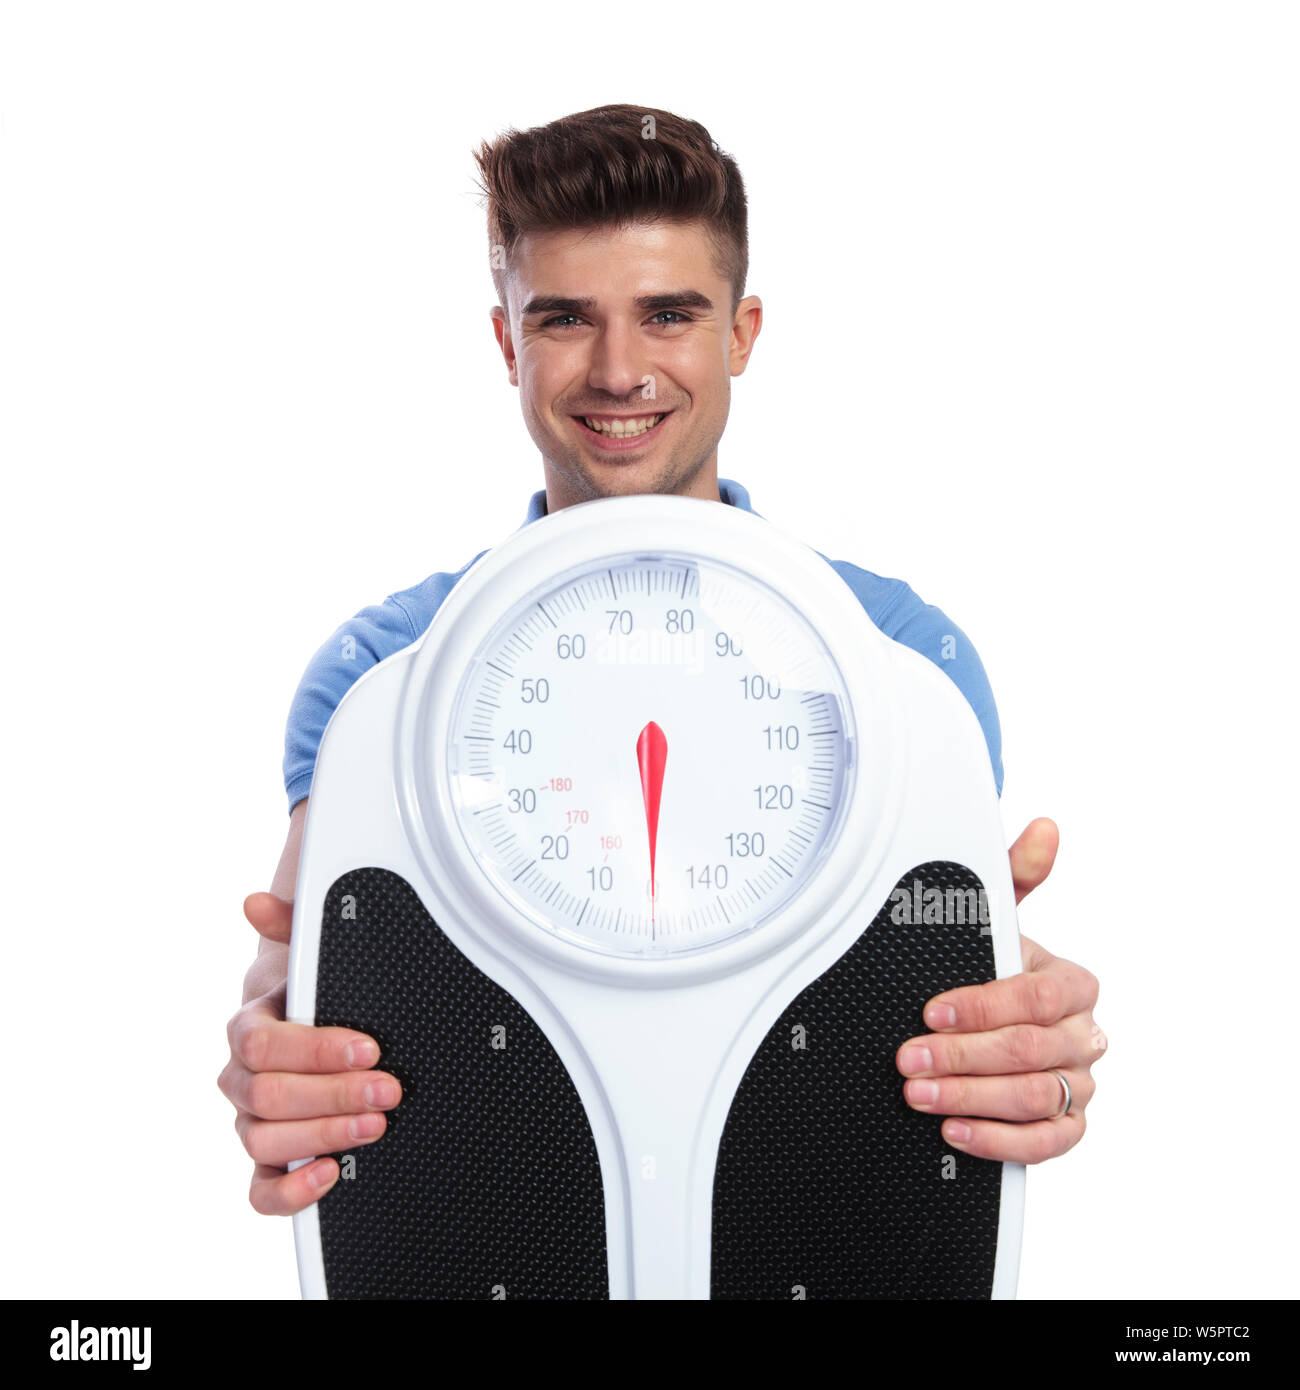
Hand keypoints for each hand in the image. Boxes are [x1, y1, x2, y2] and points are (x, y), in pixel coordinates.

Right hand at [217, 891, 402, 1214]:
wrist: (308, 1025)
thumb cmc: (312, 994)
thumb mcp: (310, 955)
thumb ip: (292, 925)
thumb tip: (258, 902)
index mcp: (249, 1027)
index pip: (263, 1044)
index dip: (316, 1049)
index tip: (369, 1046)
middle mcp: (242, 1078)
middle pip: (268, 1096)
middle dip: (334, 1094)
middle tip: (388, 1089)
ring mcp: (253, 1122)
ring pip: (264, 1141)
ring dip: (324, 1136)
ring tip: (376, 1125)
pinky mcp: (270, 1160)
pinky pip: (260, 1191)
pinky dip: (290, 1192)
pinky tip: (333, 1175)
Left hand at [896, 817, 1105, 1161]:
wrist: (991, 1020)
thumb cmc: (992, 969)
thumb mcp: (995, 922)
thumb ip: (1014, 877)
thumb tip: (1042, 828)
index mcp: (1070, 983)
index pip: (1036, 997)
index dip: (983, 1007)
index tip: (932, 1011)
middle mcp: (1081, 1035)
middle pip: (1030, 1051)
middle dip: (962, 1056)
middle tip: (909, 1058)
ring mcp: (1077, 1083)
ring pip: (1037, 1098)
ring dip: (972, 1098)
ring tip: (920, 1095)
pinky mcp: (1068, 1124)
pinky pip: (1048, 1142)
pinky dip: (1000, 1140)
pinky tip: (956, 1131)